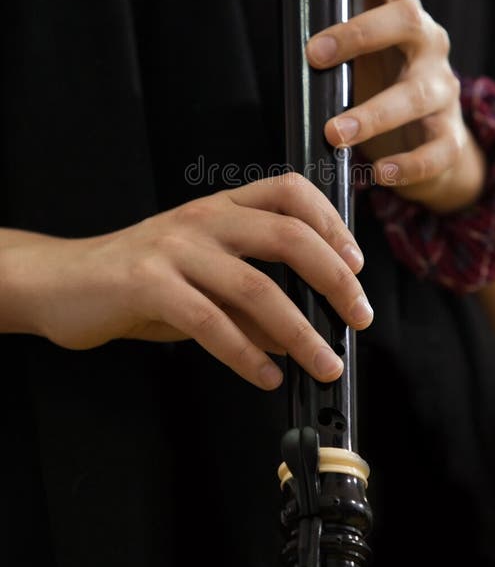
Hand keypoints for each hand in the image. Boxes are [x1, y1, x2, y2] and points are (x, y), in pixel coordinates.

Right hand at [0, 174, 371, 388]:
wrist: (64, 281)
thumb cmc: (140, 279)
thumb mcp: (203, 281)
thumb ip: (251, 303)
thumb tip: (302, 335)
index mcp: (221, 207)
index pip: (289, 191)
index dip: (332, 223)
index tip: (357, 263)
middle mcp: (204, 219)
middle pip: (288, 236)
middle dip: (334, 279)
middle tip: (359, 318)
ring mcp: (175, 249)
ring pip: (257, 287)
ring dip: (300, 332)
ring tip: (324, 363)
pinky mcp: (148, 284)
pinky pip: (210, 323)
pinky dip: (245, 354)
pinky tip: (266, 375)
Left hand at [304, 0, 486, 212]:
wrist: (429, 140)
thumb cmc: (379, 85)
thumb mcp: (358, 52)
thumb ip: (329, 39)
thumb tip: (278, 32)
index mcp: (400, 10)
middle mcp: (428, 43)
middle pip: (406, 19)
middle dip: (358, 34)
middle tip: (313, 55)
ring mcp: (443, 89)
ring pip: (418, 93)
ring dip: (373, 113)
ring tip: (334, 133)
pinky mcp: (450, 136)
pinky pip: (436, 151)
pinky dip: (408, 163)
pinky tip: (378, 174)